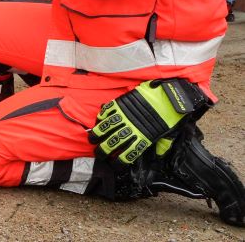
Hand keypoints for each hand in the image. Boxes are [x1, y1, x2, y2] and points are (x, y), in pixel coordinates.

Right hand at [88, 79, 208, 164]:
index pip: (127, 155)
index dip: (118, 163)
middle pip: (112, 143)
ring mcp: (125, 115)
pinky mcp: (121, 103)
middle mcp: (131, 128)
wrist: (168, 96)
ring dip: (97, 134)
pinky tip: (99, 121)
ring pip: (106, 128)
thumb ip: (162, 145)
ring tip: (92, 139)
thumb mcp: (169, 134)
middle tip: (98, 154)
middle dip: (102, 150)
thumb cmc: (170, 115)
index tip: (113, 165)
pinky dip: (101, 116)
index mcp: (143, 138)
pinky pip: (107, 111)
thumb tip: (158, 155)